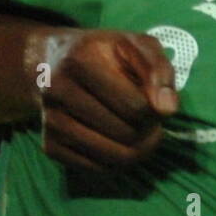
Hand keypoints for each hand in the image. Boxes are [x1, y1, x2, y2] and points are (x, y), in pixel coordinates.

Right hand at [28, 28, 177, 170]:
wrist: (52, 62)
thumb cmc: (104, 52)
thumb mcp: (136, 45)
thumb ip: (159, 70)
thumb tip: (167, 110)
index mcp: (80, 61)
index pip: (135, 106)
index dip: (154, 109)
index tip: (155, 102)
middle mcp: (58, 91)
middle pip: (125, 134)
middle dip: (148, 131)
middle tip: (149, 120)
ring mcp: (51, 121)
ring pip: (113, 157)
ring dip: (137, 150)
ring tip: (139, 132)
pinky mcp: (49, 146)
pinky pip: (96, 170)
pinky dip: (116, 162)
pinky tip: (118, 142)